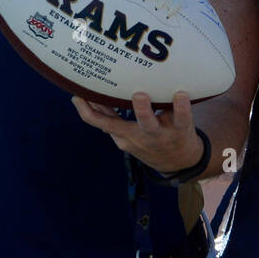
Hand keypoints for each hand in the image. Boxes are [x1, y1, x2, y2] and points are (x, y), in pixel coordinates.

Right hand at [71, 92, 203, 174]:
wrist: (182, 163)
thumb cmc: (151, 142)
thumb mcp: (129, 137)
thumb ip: (113, 120)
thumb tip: (90, 99)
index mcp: (124, 136)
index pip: (100, 122)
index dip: (86, 111)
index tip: (77, 94)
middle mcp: (139, 136)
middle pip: (118, 126)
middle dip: (105, 111)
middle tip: (95, 94)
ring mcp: (159, 134)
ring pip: (148, 124)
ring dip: (142, 111)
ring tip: (140, 96)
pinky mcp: (180, 129)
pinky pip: (182, 118)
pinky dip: (181, 106)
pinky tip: (181, 94)